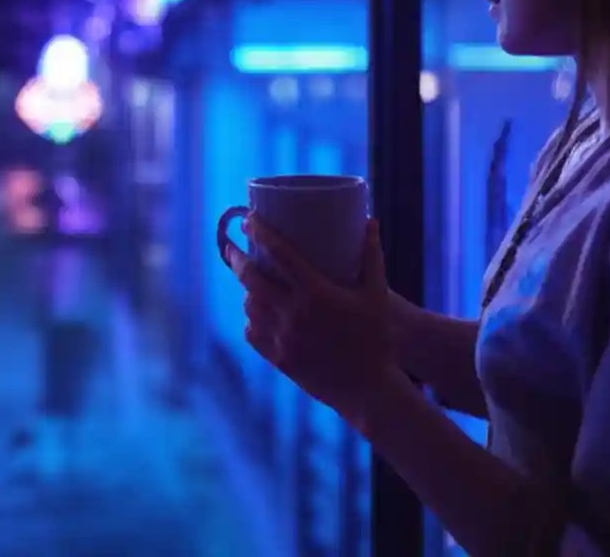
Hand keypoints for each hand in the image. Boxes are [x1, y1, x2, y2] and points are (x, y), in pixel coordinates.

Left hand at [225, 216, 400, 416]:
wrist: (369, 390)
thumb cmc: (377, 339)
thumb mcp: (377, 295)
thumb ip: (371, 256)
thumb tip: (370, 221)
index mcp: (316, 293)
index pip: (280, 254)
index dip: (261, 233)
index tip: (249, 220)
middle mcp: (294, 313)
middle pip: (253, 279)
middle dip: (238, 260)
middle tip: (232, 248)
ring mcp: (283, 338)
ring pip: (251, 307)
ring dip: (246, 290)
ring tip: (248, 281)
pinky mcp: (280, 359)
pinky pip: (254, 334)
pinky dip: (252, 320)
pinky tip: (256, 315)